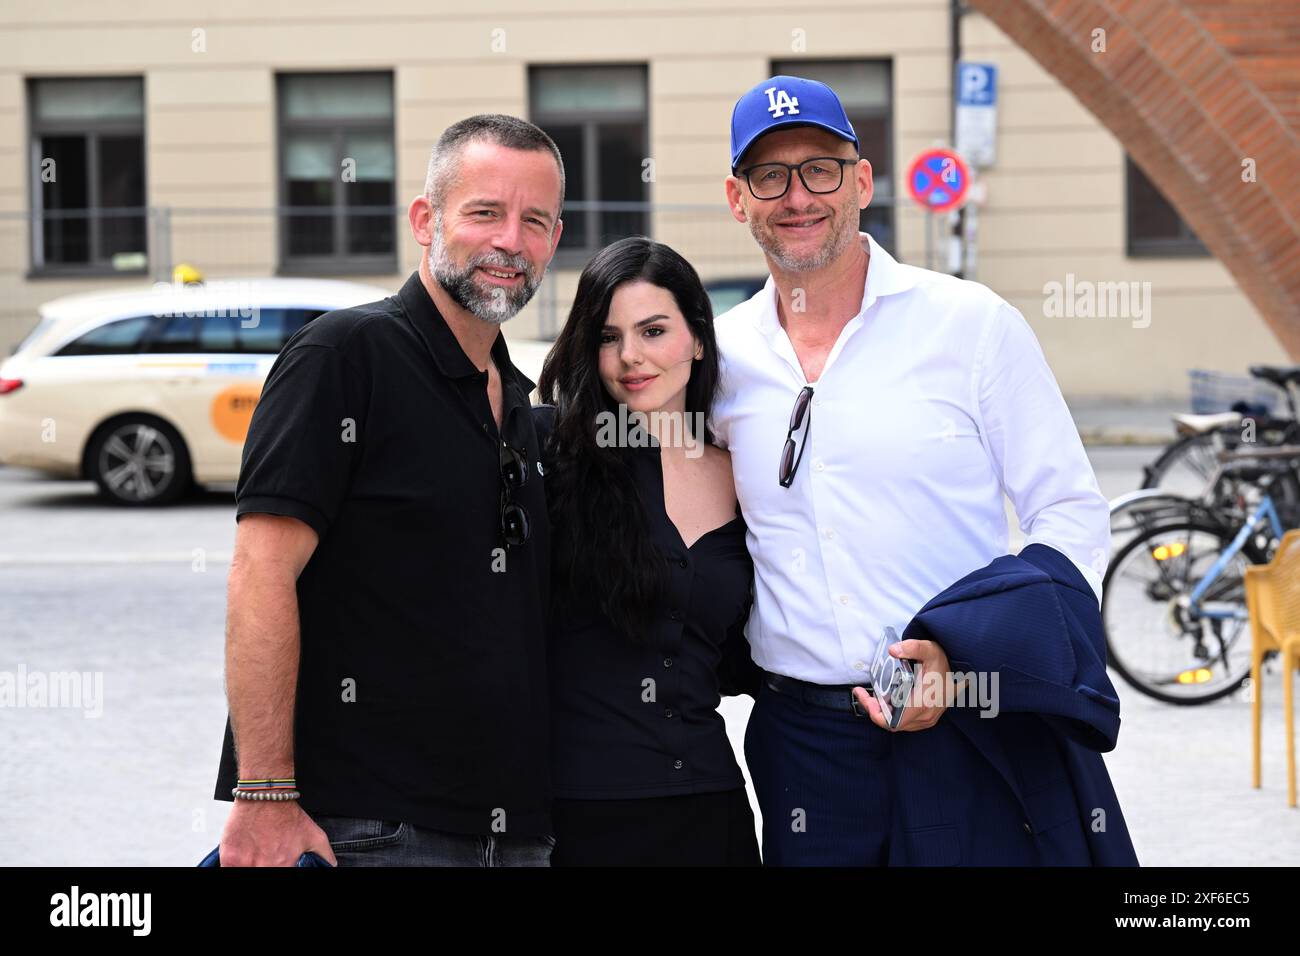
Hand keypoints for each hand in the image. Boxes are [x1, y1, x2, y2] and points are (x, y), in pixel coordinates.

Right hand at [218, 799, 337, 866]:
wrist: (266, 796)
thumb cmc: (289, 815)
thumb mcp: (315, 835)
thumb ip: (324, 855)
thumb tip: (330, 867)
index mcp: (284, 866)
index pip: (283, 876)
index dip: (280, 868)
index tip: (277, 863)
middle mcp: (265, 867)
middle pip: (264, 873)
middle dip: (266, 865)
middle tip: (266, 856)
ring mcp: (245, 864)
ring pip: (246, 872)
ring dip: (251, 865)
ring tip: (256, 854)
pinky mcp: (229, 858)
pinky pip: (229, 870)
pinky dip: (235, 865)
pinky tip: (243, 855)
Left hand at [853, 638, 953, 732]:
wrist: (961, 669)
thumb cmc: (944, 661)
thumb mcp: (928, 650)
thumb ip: (911, 647)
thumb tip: (893, 650)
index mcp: (922, 703)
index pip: (892, 722)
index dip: (874, 713)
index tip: (865, 697)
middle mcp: (925, 716)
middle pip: (891, 723)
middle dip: (874, 709)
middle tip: (864, 693)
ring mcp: (927, 719)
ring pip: (897, 724)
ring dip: (882, 712)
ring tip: (872, 695)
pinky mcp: (927, 718)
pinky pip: (905, 722)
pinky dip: (892, 713)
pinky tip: (886, 699)